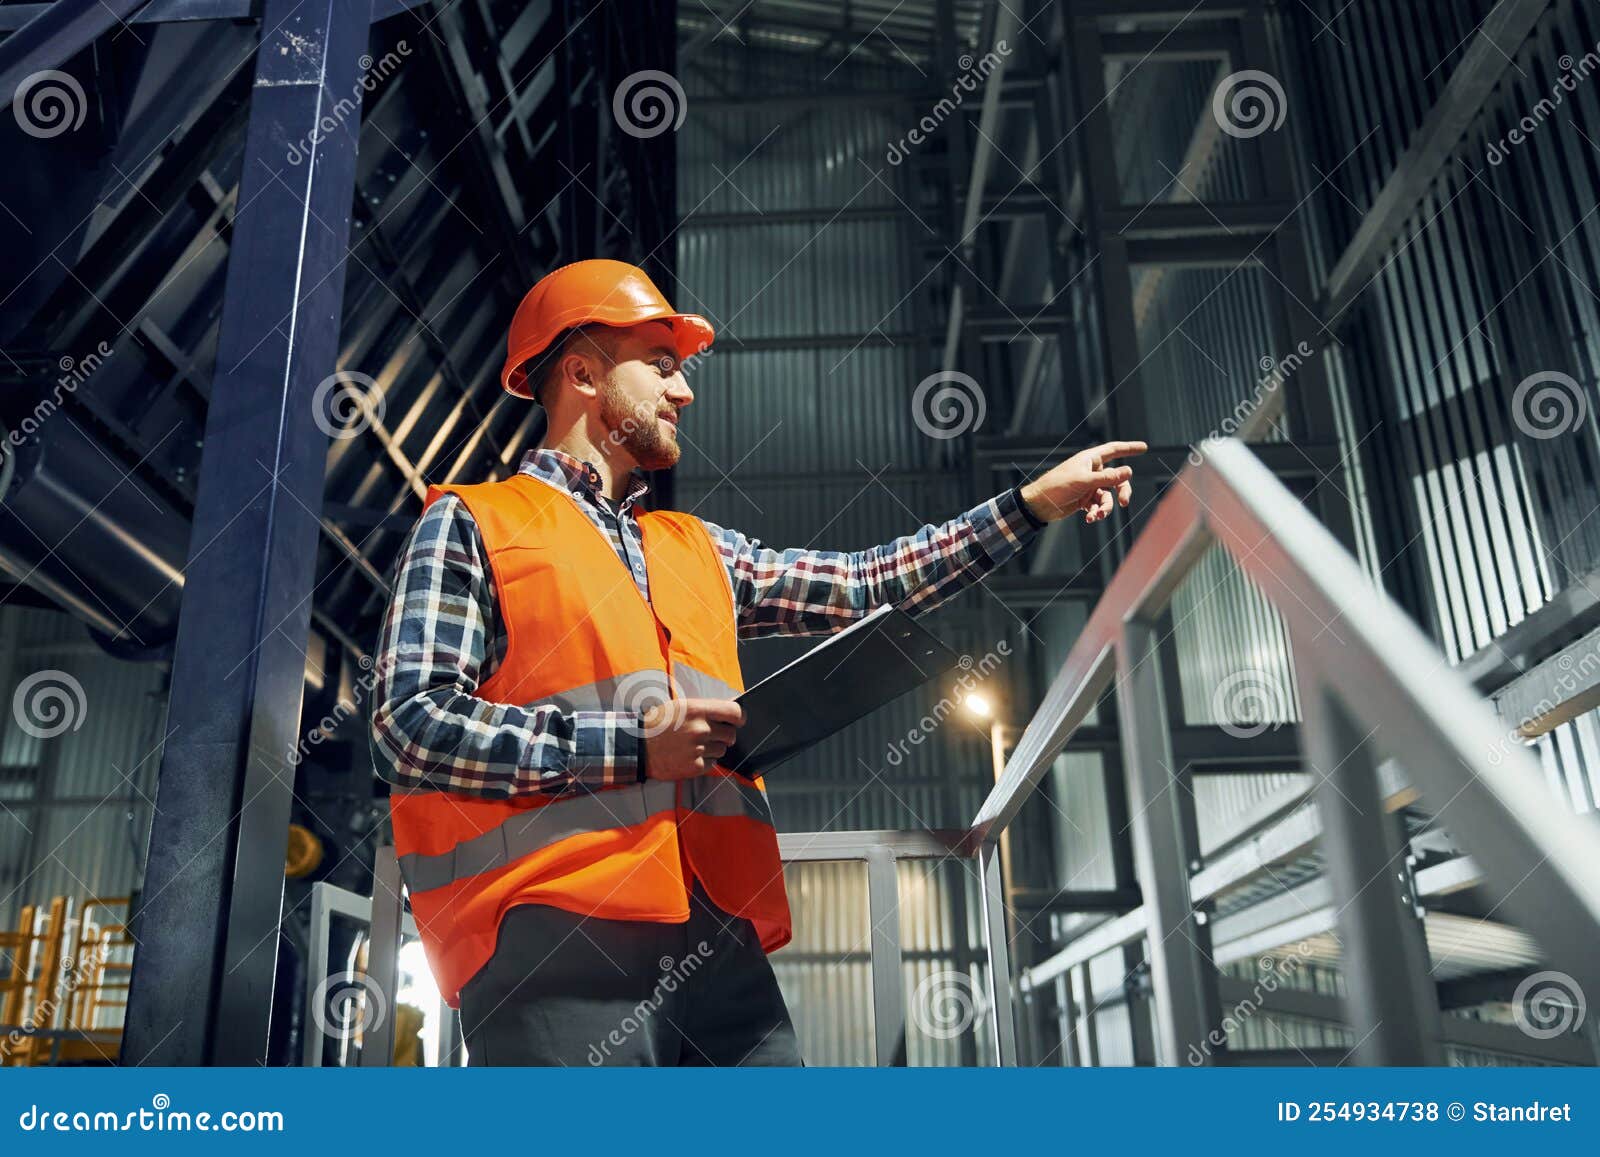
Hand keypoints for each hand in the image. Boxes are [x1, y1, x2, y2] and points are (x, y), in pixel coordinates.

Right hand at [640, 698, 743, 779]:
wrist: (637, 747)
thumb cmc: (658, 724)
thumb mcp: (680, 706)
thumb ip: (705, 709)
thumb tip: (728, 711)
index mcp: (697, 710)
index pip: (734, 713)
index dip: (739, 718)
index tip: (738, 721)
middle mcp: (700, 729)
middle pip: (731, 734)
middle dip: (724, 735)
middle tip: (709, 735)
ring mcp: (698, 749)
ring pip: (722, 750)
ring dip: (714, 749)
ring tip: (694, 746)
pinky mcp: (694, 766)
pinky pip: (712, 764)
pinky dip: (704, 761)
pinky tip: (689, 756)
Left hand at [1019, 440, 1147, 524]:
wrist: (1039, 504)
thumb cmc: (1058, 486)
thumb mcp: (1085, 482)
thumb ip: (1108, 478)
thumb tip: (1129, 471)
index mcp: (1090, 459)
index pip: (1114, 450)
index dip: (1129, 448)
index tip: (1144, 447)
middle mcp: (1092, 471)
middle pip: (1117, 479)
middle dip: (1122, 491)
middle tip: (1124, 503)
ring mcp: (1089, 486)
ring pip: (1108, 496)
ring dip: (1105, 508)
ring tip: (1097, 516)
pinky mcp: (1085, 499)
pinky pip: (1098, 506)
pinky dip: (1097, 513)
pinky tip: (1090, 519)